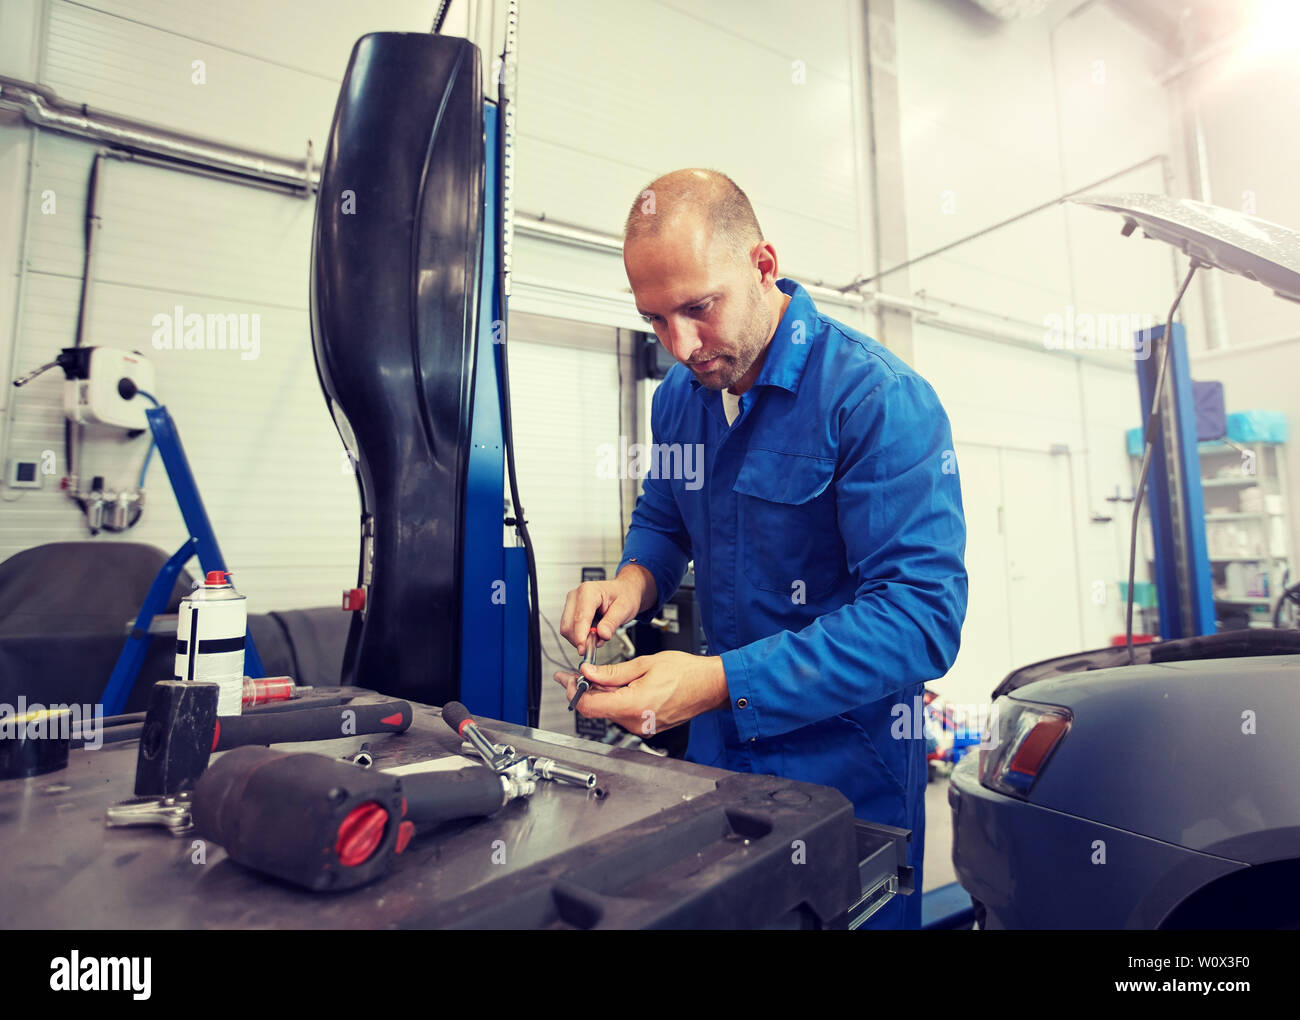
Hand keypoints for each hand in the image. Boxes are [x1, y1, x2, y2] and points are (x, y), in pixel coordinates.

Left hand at [552, 651, 728, 734]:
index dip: (574, 691)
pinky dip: (614, 700)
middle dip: (584, 691)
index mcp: (633, 705)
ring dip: (600, 695)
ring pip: (609, 712)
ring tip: (598, 676)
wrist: (710, 686)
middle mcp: (635, 722)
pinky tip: (615, 686)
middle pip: (596, 710)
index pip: (589, 705)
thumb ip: (612, 673)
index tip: (568, 679)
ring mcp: (641, 727)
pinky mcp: (646, 726)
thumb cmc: (686, 673)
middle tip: (575, 674)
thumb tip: (588, 673)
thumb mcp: (644, 664)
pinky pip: (622, 714)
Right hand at [559, 566, 653, 654]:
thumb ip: (612, 623)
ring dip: (580, 638)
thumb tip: (602, 635)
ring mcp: (571, 603)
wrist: (623, 592)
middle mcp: (576, 596)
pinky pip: (569, 629)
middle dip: (581, 639)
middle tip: (597, 643)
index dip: (580, 636)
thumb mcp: (624, 609)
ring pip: (567, 629)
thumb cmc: (624, 596)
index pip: (580, 618)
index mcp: (589, 591)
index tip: (583, 649)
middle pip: (568, 625)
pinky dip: (580, 636)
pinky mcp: (570, 612)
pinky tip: (592, 633)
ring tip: (598, 635)